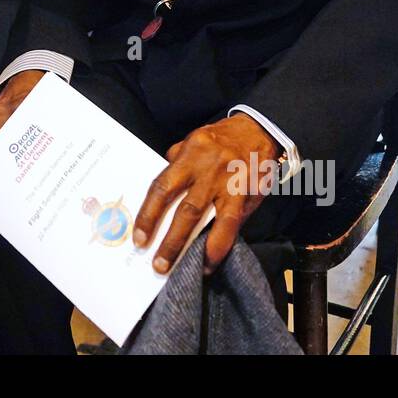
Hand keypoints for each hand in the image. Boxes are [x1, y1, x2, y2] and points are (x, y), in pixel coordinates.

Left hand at [133, 113, 280, 275]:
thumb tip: (159, 191)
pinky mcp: (246, 194)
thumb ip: (175, 163)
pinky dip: (219, 245)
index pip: (162, 186)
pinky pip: (231, 224)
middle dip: (169, 239)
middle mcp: (208, 169)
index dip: (149, 214)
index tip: (139, 237)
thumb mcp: (193, 141)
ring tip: (181, 267)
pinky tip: (210, 260)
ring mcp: (228, 183)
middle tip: (157, 264)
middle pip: (184, 208)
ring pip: (208, 218)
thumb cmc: (220, 140)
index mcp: (189, 154)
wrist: (258, 130)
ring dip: (192, 245)